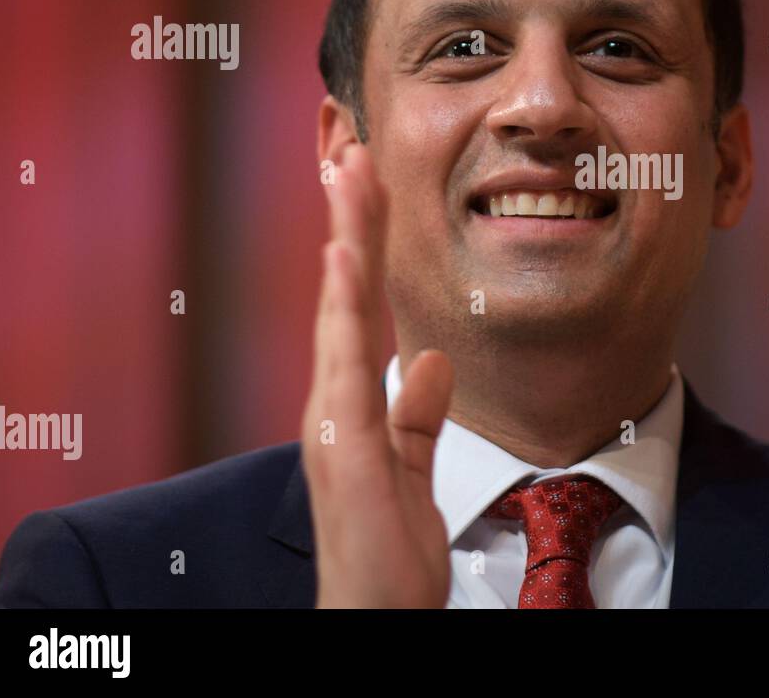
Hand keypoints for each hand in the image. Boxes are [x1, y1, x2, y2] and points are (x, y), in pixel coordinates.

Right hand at [301, 142, 454, 607]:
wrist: (375, 617)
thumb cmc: (387, 552)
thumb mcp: (413, 468)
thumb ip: (419, 415)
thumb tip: (435, 362)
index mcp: (354, 402)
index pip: (360, 306)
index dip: (364, 245)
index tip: (369, 187)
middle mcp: (334, 401)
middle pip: (342, 294)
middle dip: (348, 222)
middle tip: (351, 151)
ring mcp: (333, 421)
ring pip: (337, 313)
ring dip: (343, 241)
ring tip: (347, 175)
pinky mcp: (342, 447)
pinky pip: (344, 365)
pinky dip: (341, 307)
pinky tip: (343, 259)